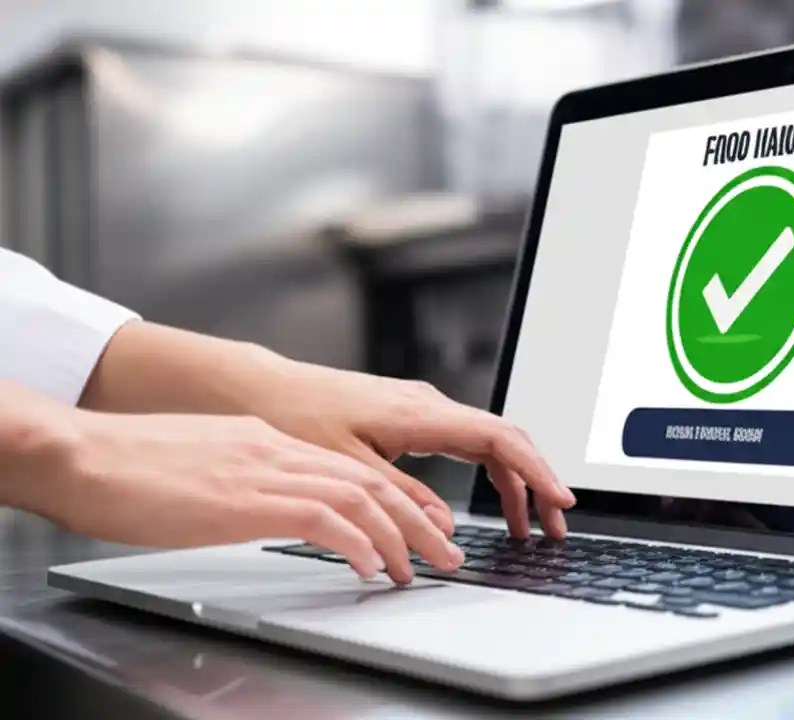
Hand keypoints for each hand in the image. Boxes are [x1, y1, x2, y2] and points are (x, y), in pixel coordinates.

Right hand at [17, 409, 464, 582]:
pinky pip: (324, 520)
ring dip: (398, 538)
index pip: (352, 469)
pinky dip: (357, 543)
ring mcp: (264, 470)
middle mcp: (276, 449)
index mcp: (268, 441)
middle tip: (444, 552)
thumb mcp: (206, 466)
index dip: (394, 501)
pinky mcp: (248, 499)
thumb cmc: (129, 468)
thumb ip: (246, 480)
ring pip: (360, 499)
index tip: (415, 528)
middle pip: (371, 481)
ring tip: (417, 569)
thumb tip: (268, 507)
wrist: (83, 455)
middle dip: (416, 521)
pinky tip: (370, 567)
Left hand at [243, 361, 576, 538]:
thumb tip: (446, 530)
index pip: (500, 439)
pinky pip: (466, 443)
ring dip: (512, 483)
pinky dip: (487, 473)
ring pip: (488, 444)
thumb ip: (403, 500)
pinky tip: (487, 501)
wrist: (264, 390)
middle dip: (535, 484)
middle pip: (505, 442)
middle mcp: (429, 405)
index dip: (536, 471)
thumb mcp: (349, 471)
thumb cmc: (296, 417)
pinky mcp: (413, 418)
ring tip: (522, 526)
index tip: (559, 500)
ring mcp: (424, 409)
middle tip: (551, 526)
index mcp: (420, 414)